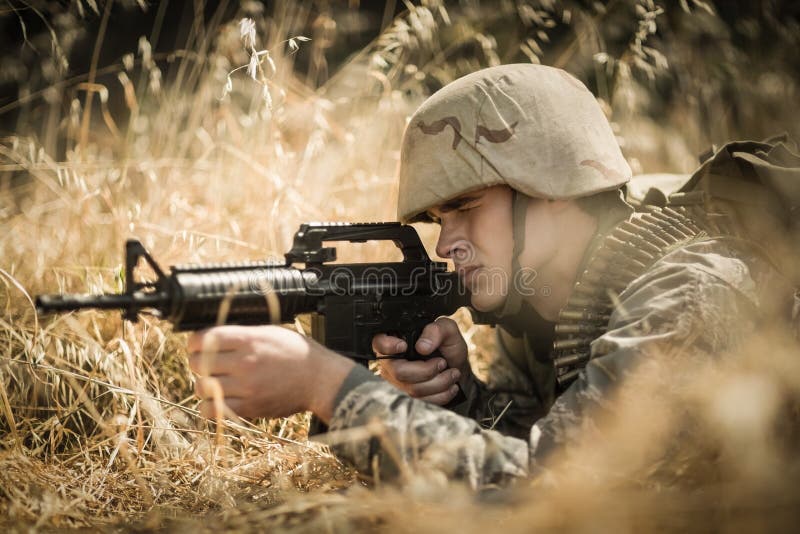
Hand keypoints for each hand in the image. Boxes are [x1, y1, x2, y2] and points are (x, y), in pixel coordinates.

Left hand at [187, 325, 353, 422]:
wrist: (320, 379)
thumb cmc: (297, 353)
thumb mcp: (271, 332)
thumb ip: (243, 334)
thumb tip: (214, 337)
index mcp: (249, 339)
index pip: (204, 339)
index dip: (195, 342)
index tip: (197, 345)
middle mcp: (244, 362)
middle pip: (198, 364)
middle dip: (197, 364)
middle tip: (205, 365)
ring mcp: (246, 387)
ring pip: (202, 388)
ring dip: (203, 386)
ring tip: (213, 384)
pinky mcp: (250, 407)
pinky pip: (213, 411)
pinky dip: (210, 407)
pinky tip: (218, 401)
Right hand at [373, 317, 469, 405]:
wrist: (456, 365)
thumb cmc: (447, 344)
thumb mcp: (446, 330)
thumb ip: (435, 331)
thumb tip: (422, 347)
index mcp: (396, 339)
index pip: (379, 343)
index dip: (387, 346)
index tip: (403, 346)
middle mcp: (391, 361)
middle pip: (399, 372)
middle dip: (427, 371)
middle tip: (442, 363)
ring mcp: (397, 381)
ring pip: (413, 390)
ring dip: (439, 383)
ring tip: (452, 373)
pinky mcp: (408, 396)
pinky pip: (422, 401)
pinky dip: (441, 395)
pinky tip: (450, 386)